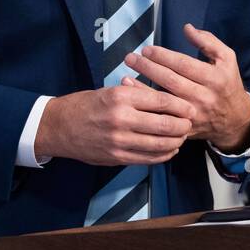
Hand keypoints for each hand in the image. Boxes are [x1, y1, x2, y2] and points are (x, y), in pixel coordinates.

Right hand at [33, 84, 192, 166]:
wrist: (59, 127)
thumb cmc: (86, 105)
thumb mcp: (110, 91)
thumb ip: (136, 95)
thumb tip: (166, 99)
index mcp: (121, 97)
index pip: (161, 101)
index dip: (181, 105)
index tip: (190, 106)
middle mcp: (121, 119)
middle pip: (165, 124)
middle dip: (183, 125)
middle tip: (190, 123)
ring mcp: (119, 141)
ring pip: (160, 144)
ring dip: (176, 141)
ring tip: (182, 136)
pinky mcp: (117, 158)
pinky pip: (148, 159)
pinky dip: (163, 155)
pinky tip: (170, 150)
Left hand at [124, 23, 249, 153]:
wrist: (234, 120)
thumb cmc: (227, 83)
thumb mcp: (227, 59)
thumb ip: (208, 41)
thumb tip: (187, 28)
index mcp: (214, 78)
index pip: (184, 65)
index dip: (163, 56)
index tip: (147, 49)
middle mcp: (204, 97)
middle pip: (171, 81)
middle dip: (148, 68)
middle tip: (131, 58)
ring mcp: (194, 114)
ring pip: (164, 100)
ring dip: (142, 87)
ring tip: (124, 74)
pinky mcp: (186, 127)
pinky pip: (162, 117)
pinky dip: (145, 106)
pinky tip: (133, 96)